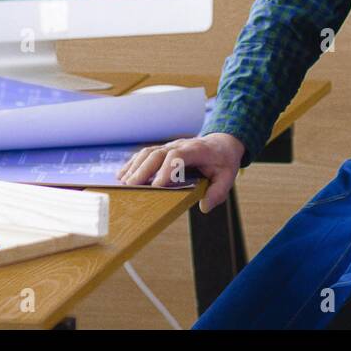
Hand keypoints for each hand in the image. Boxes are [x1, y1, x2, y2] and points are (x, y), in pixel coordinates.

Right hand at [115, 133, 244, 213]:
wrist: (221, 143)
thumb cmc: (223, 162)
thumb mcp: (228, 177)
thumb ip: (218, 192)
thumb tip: (204, 207)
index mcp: (197, 150)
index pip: (178, 156)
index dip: (167, 170)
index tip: (157, 186)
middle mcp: (180, 145)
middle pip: (157, 153)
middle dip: (143, 170)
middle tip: (130, 187)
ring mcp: (170, 146)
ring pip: (148, 152)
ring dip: (134, 167)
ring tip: (122, 183)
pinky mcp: (163, 150)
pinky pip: (145, 154)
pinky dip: (132, 164)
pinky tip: (122, 175)